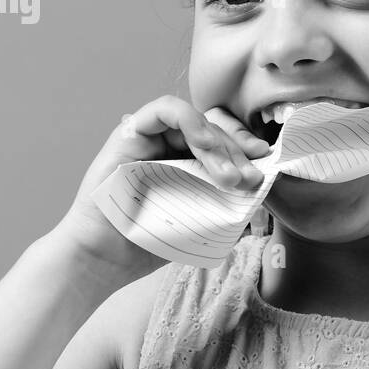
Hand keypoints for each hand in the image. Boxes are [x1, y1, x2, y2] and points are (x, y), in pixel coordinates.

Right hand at [50, 96, 271, 282]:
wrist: (104, 258)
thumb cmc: (148, 243)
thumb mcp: (202, 220)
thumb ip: (228, 201)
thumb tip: (262, 186)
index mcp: (188, 162)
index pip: (224, 139)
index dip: (245, 146)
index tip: (264, 162)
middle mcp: (169, 145)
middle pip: (213, 128)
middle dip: (237, 151)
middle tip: (248, 179)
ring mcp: (150, 137)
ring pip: (195, 119)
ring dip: (218, 143)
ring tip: (229, 175)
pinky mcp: (129, 133)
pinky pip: (165, 110)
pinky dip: (190, 121)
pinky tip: (205, 145)